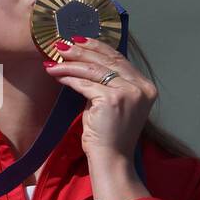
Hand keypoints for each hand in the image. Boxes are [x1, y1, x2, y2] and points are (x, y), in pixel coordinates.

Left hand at [42, 35, 157, 163]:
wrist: (112, 160)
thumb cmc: (110, 135)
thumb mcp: (114, 103)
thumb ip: (108, 82)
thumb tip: (85, 59)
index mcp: (145, 86)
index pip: (119, 59)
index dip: (97, 47)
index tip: (79, 40)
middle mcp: (141, 87)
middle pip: (107, 60)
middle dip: (81, 51)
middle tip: (61, 45)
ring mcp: (129, 93)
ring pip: (94, 70)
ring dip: (70, 64)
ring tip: (54, 61)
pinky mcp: (112, 100)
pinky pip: (84, 84)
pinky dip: (68, 78)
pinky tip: (56, 74)